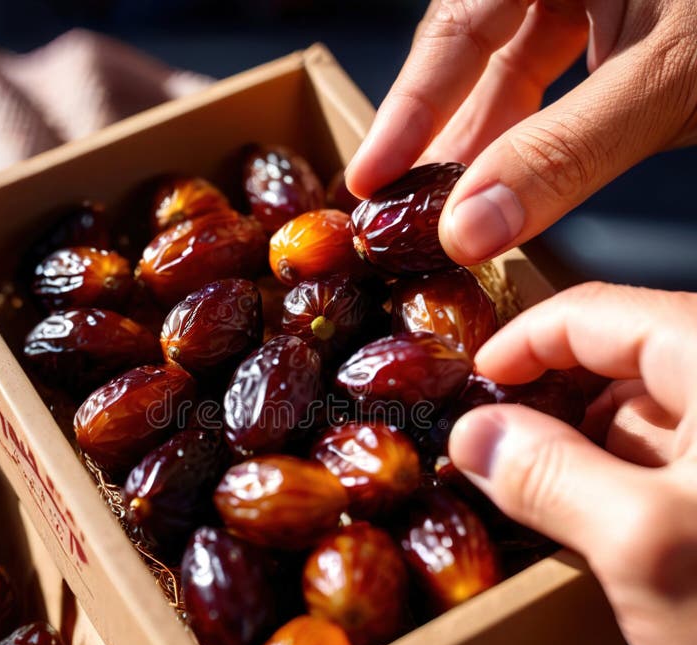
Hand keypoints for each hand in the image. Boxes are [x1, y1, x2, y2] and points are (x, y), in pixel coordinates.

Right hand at [345, 0, 696, 263]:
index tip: (369, 180)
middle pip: (480, 49)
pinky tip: (523, 182)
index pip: (457, 24)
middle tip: (408, 210)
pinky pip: (572, 81)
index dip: (406, 108)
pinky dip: (546, 136)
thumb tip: (469, 229)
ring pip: (525, 69)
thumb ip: (564, 152)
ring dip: (494, 145)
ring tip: (459, 211)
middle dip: (446, 135)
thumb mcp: (669, 77)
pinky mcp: (641, 27)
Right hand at [448, 282, 696, 644]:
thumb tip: (475, 436)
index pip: (600, 314)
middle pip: (616, 364)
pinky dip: (609, 485)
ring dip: (574, 451)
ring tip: (528, 495)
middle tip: (488, 452)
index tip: (472, 383)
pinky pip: (661, 468)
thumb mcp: (646, 548)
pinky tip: (583, 525)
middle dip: (545, 404)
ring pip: (636, 422)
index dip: (523, 342)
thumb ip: (549, 477)